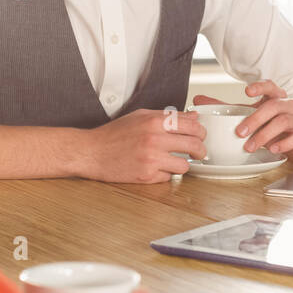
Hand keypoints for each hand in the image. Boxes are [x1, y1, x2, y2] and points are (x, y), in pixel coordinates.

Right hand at [79, 108, 205, 183]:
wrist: (91, 152)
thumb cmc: (114, 134)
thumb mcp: (140, 116)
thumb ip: (166, 116)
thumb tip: (191, 118)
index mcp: (154, 121)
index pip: (192, 125)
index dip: (201, 132)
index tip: (201, 136)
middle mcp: (154, 139)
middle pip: (194, 145)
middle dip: (200, 150)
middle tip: (199, 152)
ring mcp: (151, 159)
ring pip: (185, 165)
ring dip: (182, 164)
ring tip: (173, 161)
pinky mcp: (146, 175)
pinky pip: (168, 176)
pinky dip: (165, 173)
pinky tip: (157, 167)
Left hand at [192, 80, 292, 159]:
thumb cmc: (271, 122)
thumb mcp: (248, 113)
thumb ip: (224, 108)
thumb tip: (198, 99)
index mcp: (274, 97)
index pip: (270, 86)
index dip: (260, 87)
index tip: (247, 92)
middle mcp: (287, 105)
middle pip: (273, 106)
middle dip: (255, 118)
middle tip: (239, 132)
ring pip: (283, 122)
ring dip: (265, 134)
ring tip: (250, 146)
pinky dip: (283, 144)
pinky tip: (272, 150)